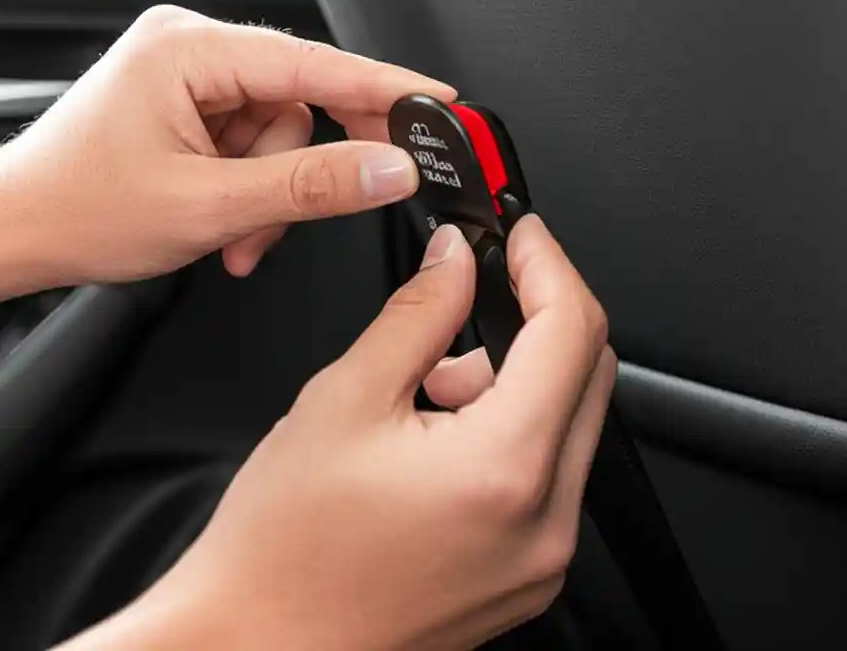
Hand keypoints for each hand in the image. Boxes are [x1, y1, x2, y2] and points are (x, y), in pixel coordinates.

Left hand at [0, 4, 453, 284]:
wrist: (12, 232)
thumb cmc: (76, 208)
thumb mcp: (211, 206)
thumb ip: (311, 186)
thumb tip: (386, 170)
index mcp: (189, 50)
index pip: (315, 64)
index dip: (385, 89)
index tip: (439, 103)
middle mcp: (189, 51)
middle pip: (300, 106)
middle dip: (299, 175)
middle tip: (308, 213)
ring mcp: (188, 81)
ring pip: (281, 137)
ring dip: (271, 197)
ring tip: (235, 236)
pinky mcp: (187, 110)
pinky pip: (254, 148)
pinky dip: (251, 194)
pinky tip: (226, 225)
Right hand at [60, 217, 615, 649]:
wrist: (256, 647)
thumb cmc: (280, 553)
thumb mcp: (343, 400)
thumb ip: (418, 315)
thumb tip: (456, 260)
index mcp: (504, 469)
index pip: (572, 331)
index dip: (547, 264)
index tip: (520, 236)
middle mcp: (543, 522)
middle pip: (589, 376)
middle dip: (538, 318)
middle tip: (473, 294)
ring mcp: (542, 559)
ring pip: (571, 426)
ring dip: (521, 381)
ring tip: (433, 385)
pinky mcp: (527, 578)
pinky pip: (549, 480)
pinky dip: (513, 435)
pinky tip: (445, 435)